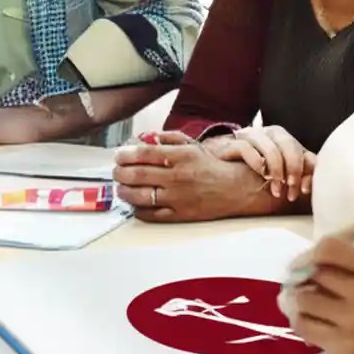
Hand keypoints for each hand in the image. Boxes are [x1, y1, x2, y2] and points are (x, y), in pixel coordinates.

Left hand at [112, 132, 280, 221]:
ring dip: (124, 191)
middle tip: (116, 172)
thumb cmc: (212, 166)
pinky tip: (134, 203)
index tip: (118, 156)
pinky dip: (137, 209)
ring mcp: (178, 198)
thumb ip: (168, 139)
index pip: (144, 154)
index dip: (125, 155)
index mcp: (181, 156)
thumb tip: (144, 138)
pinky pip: (151, 215)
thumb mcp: (192, 145)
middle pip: (137, 174)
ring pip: (140, 196)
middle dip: (120, 173)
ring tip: (121, 187)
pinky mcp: (179, 215)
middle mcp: (178, 176)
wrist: (237, 189)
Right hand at [205, 126, 315, 201]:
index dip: (307, 170)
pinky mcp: (231, 143)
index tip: (305, 190)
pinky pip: (247, 149)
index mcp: (283, 139)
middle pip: (289, 146)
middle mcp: (268, 134)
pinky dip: (256, 163)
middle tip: (290, 190)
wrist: (218, 163)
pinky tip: (259, 175)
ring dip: (276, 170)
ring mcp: (250, 136)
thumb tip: (309, 186)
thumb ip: (294, 174)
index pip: (302, 151)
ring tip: (274, 188)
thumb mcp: (276, 172)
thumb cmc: (250, 170)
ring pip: (271, 148)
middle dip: (293, 170)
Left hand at [280, 237, 353, 353]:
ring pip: (302, 300)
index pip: (328, 249)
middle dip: (302, 278)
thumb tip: (307, 264)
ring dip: (298, 301)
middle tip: (302, 286)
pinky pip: (304, 328)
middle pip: (312, 274)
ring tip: (307, 305)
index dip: (309, 255)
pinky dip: (301, 322)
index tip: (306, 265)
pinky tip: (311, 322)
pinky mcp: (344, 352)